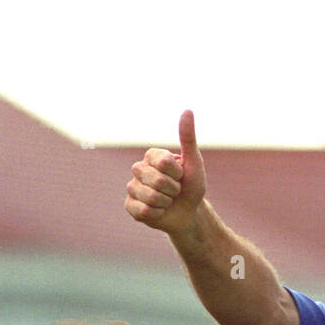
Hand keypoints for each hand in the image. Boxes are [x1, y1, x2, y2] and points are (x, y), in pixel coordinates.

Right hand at [125, 109, 206, 235]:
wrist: (189, 212)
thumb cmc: (191, 186)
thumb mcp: (194, 162)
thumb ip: (188, 137)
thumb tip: (188, 110)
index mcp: (152, 156)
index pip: (164, 163)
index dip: (177, 173)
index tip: (181, 175)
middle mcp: (139, 169)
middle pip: (157, 181)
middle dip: (173, 189)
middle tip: (175, 190)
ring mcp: (133, 187)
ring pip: (150, 197)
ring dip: (166, 203)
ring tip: (167, 200)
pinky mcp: (130, 206)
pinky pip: (143, 211)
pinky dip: (157, 214)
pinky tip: (159, 211)